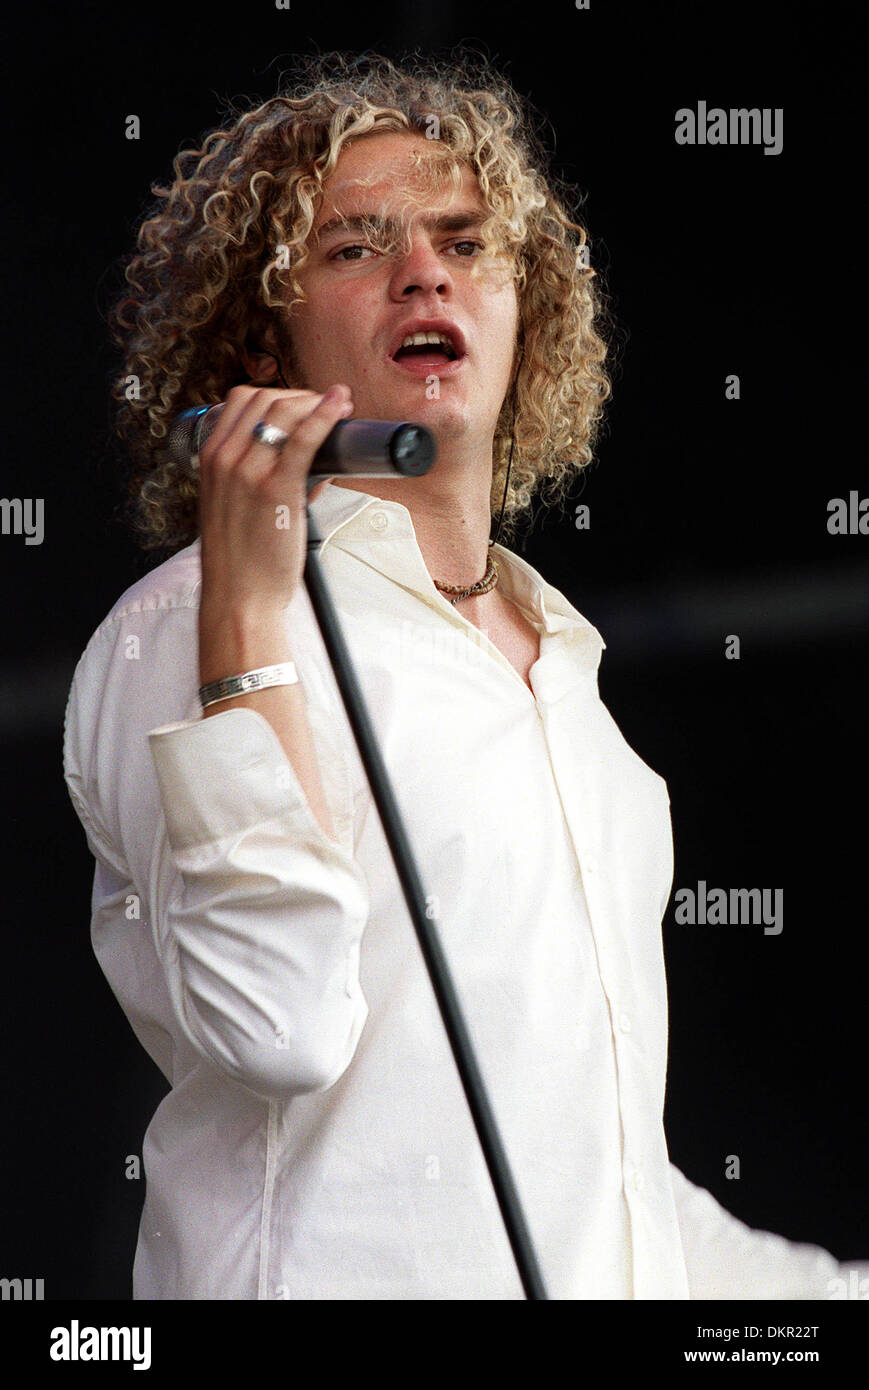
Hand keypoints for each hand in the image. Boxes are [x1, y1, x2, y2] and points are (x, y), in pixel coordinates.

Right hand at [196, 383, 353, 622]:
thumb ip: (266, 483)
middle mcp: (225, 459)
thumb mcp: (237, 510)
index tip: (303, 402)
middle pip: (264, 398)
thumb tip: (317, 472)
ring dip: (316, 402)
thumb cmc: (241, 562)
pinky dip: (325, 415)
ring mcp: (248, 471)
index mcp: (211, 459)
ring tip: (340, 408)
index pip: (241, 400)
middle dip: (300, 395)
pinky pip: (304, 439)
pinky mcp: (276, 488)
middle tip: (327, 405)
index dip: (278, 394)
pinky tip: (341, 405)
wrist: (238, 598)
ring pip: (283, 411)